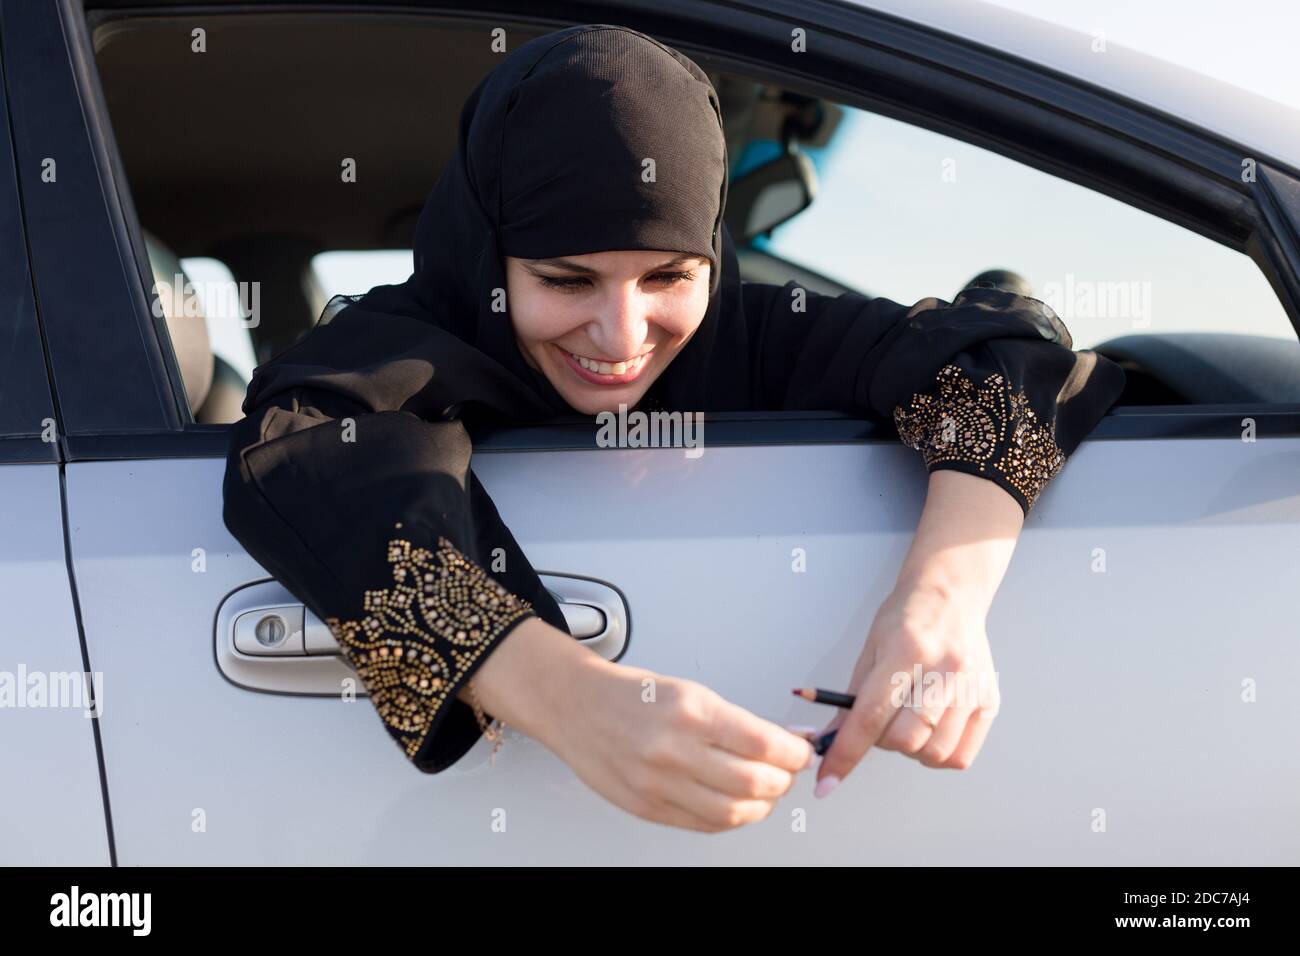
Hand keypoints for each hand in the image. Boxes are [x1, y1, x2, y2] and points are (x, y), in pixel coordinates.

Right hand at [551, 658, 815, 831]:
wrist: (575, 707)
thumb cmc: (631, 696)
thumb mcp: (689, 692)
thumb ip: (735, 723)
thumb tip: (783, 742)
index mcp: (692, 712)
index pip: (765, 745)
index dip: (795, 754)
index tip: (802, 752)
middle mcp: (675, 750)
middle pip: (754, 783)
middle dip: (784, 781)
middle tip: (788, 771)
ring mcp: (658, 784)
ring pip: (733, 813)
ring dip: (761, 805)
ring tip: (764, 791)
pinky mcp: (646, 808)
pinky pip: (704, 824)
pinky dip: (730, 818)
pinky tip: (735, 803)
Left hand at [812, 580, 1000, 795]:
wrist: (951, 595)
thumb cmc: (905, 620)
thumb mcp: (870, 651)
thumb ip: (850, 701)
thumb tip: (827, 741)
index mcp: (906, 650)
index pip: (869, 716)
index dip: (844, 754)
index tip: (826, 782)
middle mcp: (944, 669)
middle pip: (905, 739)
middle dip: (881, 743)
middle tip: (880, 722)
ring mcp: (971, 687)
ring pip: (933, 753)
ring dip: (910, 750)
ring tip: (907, 722)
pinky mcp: (990, 701)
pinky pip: (960, 755)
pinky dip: (938, 755)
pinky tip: (930, 731)